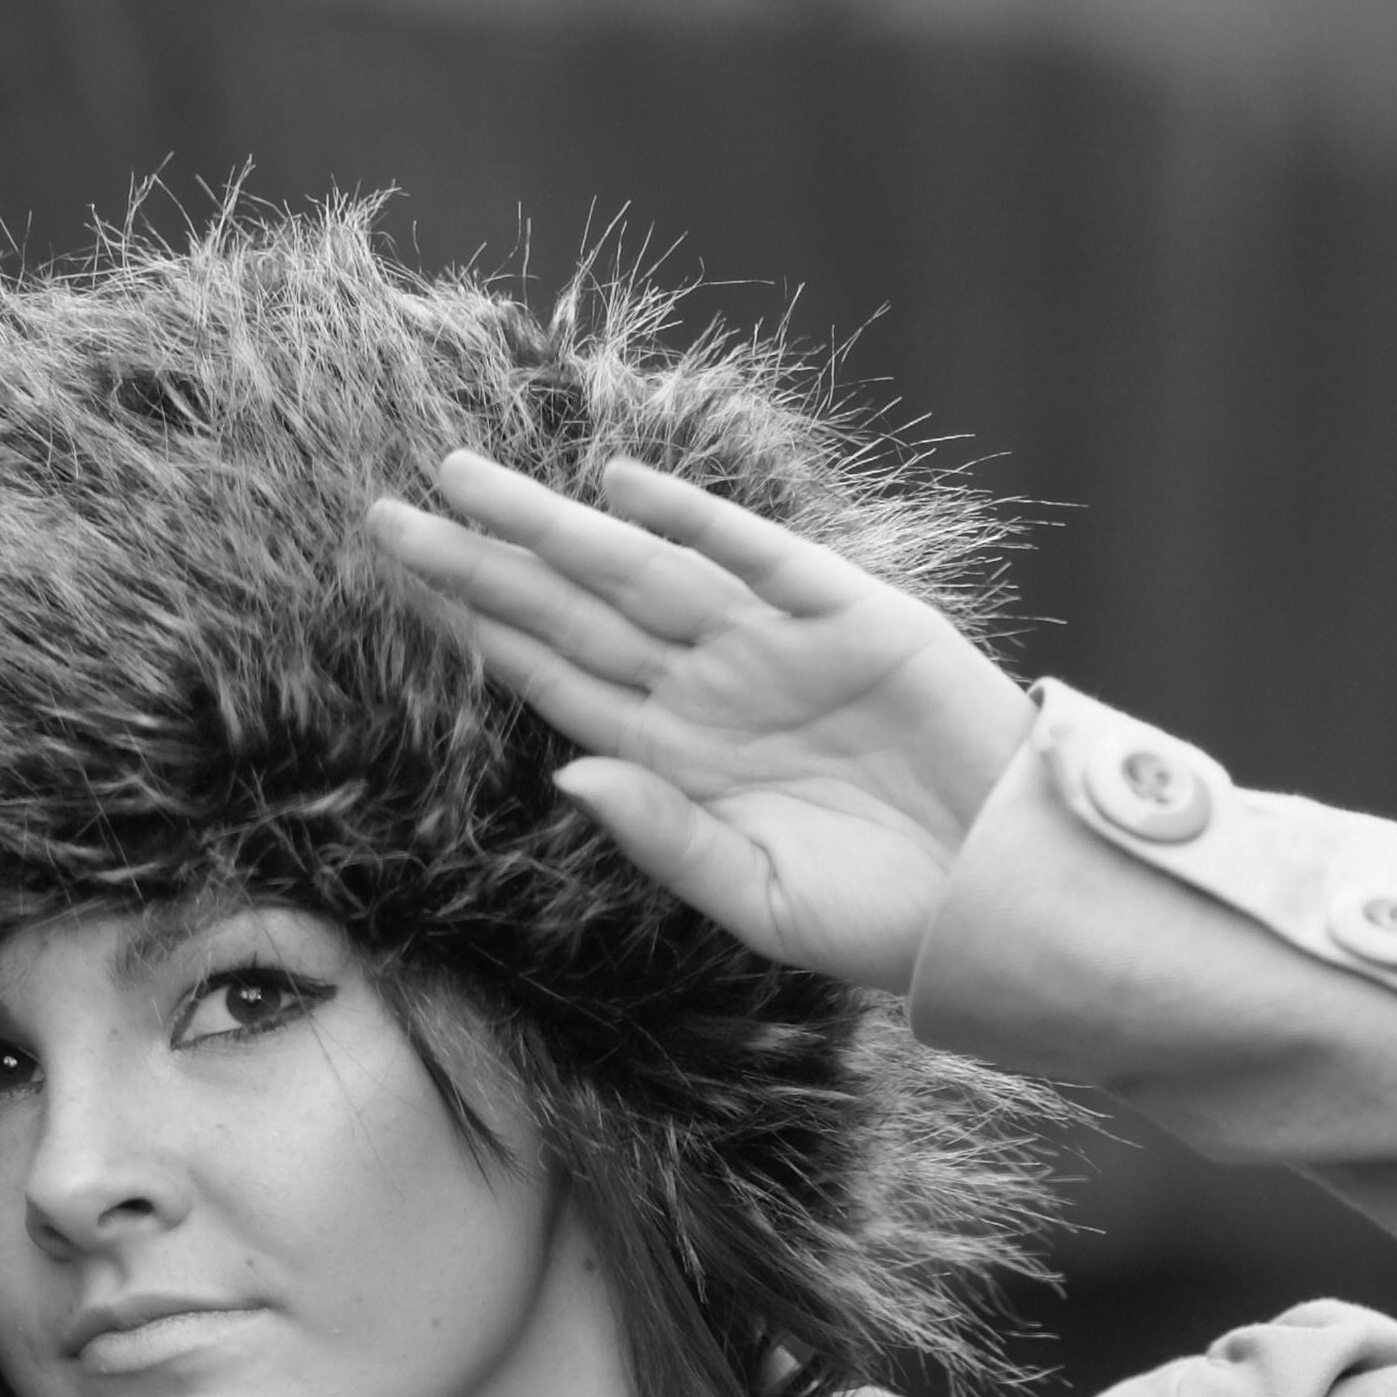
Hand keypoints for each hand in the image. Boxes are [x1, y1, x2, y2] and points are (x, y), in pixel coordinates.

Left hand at [370, 450, 1036, 993]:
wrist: (1008, 895)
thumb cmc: (885, 918)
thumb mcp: (761, 900)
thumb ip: (665, 836)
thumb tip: (567, 777)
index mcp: (679, 757)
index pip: (556, 677)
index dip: (479, 629)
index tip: (401, 585)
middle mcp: (712, 689)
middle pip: (573, 611)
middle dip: (482, 563)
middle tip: (387, 513)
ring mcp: (775, 645)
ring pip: (639, 570)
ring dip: (552, 526)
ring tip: (462, 479)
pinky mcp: (850, 616)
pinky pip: (755, 555)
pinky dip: (691, 517)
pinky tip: (617, 485)